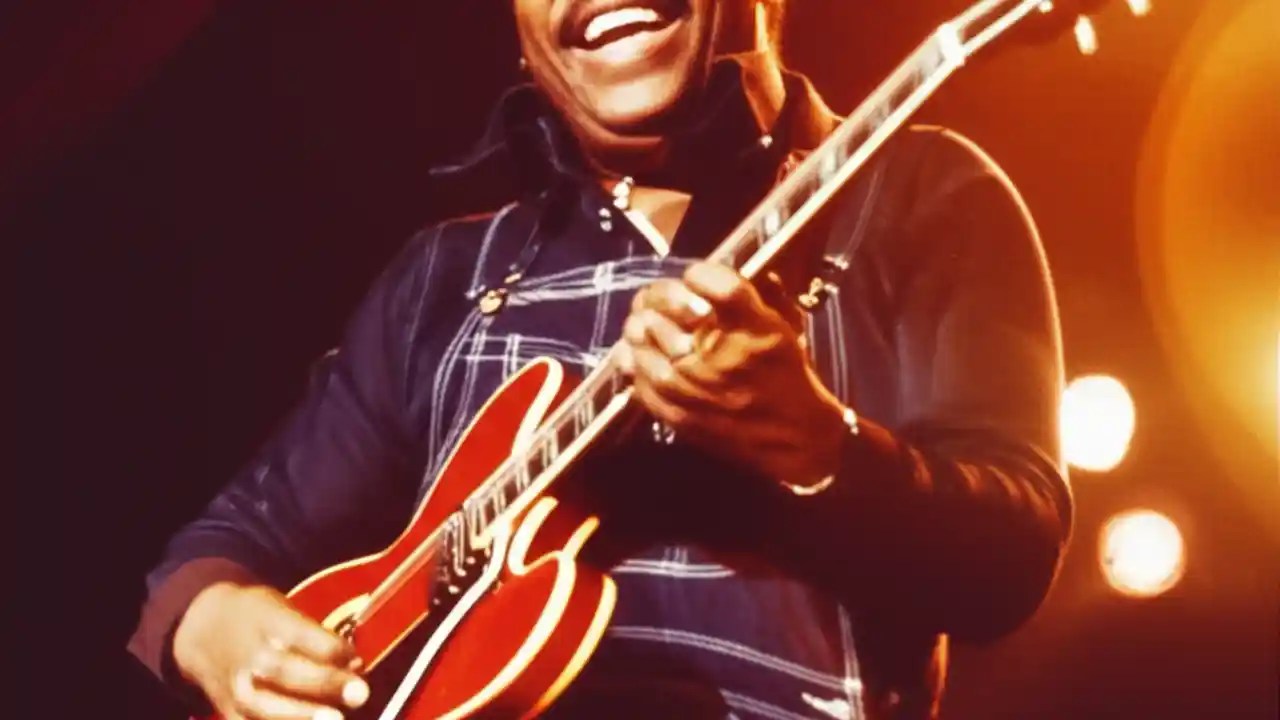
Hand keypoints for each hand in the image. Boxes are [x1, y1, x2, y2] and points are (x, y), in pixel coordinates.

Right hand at [173, 582, 368, 719]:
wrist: (202, 630)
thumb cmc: (256, 618)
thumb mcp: (284, 609)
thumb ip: (317, 637)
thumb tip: (354, 664)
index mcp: (268, 623)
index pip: (305, 637)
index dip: (337, 650)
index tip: (358, 660)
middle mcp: (251, 657)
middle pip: (287, 672)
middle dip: (325, 684)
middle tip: (359, 694)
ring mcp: (237, 688)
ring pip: (268, 708)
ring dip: (303, 716)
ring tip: (335, 719)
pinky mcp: (230, 713)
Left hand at [616, 261, 847, 488]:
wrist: (794, 439)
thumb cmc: (789, 377)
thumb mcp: (788, 328)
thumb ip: (762, 294)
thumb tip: (730, 271)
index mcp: (754, 328)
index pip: (716, 284)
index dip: (699, 273)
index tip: (697, 277)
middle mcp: (717, 354)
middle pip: (664, 307)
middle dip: (661, 296)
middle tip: (666, 300)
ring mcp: (691, 386)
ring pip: (641, 340)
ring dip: (643, 327)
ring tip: (652, 327)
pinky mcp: (676, 412)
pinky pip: (638, 377)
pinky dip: (637, 362)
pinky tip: (647, 357)